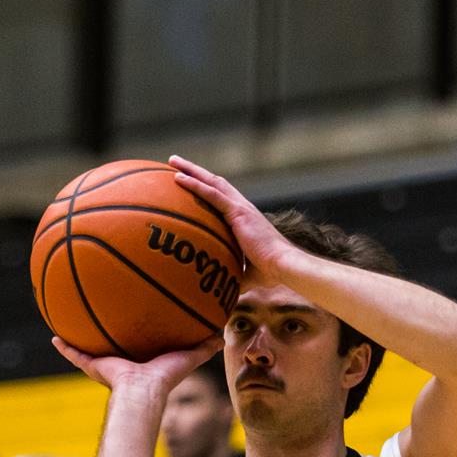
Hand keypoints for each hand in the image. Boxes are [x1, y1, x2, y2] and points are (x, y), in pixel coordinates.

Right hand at [50, 331, 222, 393]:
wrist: (141, 393)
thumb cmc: (164, 379)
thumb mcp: (187, 357)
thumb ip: (204, 347)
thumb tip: (222, 335)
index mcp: (141, 359)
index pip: (137, 342)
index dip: (135, 332)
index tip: (133, 318)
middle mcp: (121, 361)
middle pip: (111, 342)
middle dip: (106, 331)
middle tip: (100, 312)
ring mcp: (105, 364)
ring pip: (89, 347)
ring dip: (81, 335)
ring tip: (71, 318)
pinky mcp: (93, 365)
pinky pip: (75, 355)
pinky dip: (65, 347)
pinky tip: (54, 335)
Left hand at [168, 155, 295, 273]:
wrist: (283, 265)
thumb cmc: (271, 272)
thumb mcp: (249, 274)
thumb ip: (236, 278)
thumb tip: (226, 294)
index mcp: (245, 218)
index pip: (223, 197)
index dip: (207, 188)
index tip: (193, 181)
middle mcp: (243, 208)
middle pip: (215, 182)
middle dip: (195, 171)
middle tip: (176, 163)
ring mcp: (240, 207)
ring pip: (211, 182)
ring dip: (191, 170)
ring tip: (172, 161)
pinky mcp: (238, 212)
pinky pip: (211, 194)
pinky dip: (194, 185)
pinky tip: (178, 178)